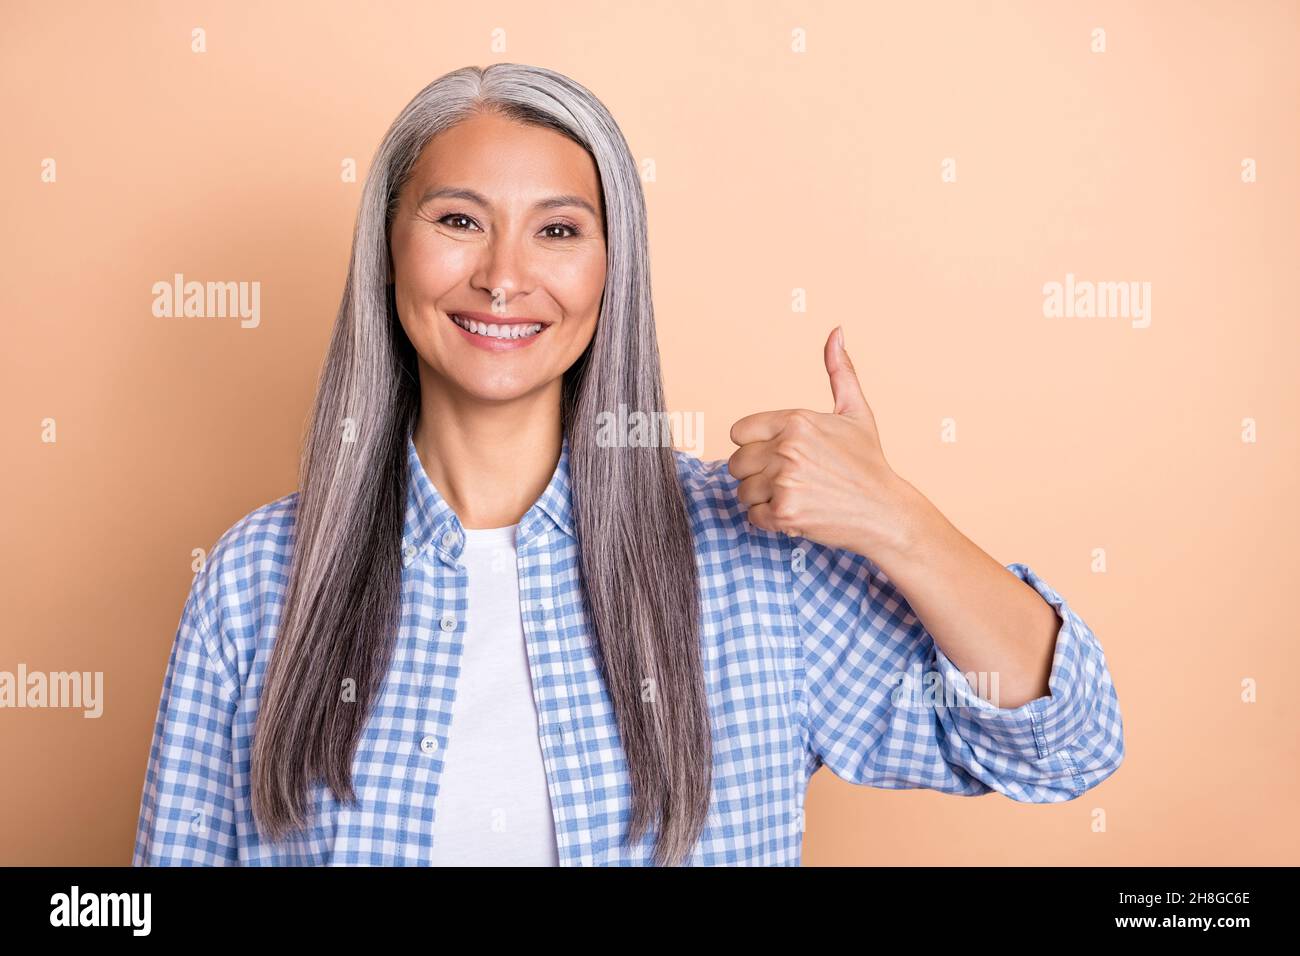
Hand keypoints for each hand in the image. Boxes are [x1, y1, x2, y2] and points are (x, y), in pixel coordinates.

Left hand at [727, 326, 926, 559]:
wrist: (884, 511)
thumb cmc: (868, 462)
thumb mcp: (856, 412)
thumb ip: (839, 372)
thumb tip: (836, 332)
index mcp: (796, 420)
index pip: (738, 431)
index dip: (753, 445)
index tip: (775, 454)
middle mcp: (787, 448)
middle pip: (736, 463)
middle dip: (756, 473)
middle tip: (786, 479)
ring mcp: (784, 481)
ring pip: (742, 491)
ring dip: (762, 498)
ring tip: (794, 495)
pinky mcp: (785, 512)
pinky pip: (753, 515)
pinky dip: (769, 519)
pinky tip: (796, 512)